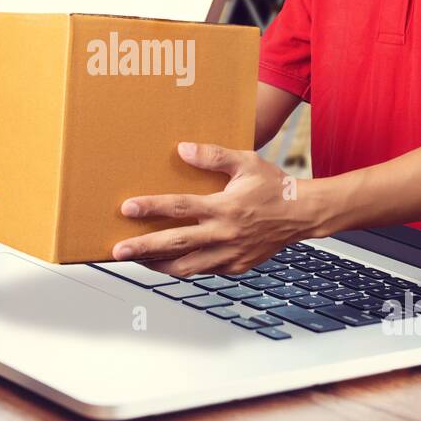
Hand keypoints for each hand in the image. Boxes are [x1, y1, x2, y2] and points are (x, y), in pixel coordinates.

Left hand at [112, 141, 320, 275]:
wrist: (303, 214)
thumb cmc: (274, 186)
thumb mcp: (245, 163)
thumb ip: (213, 156)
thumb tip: (182, 149)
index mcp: (224, 207)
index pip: (179, 208)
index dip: (151, 208)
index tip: (127, 209)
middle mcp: (224, 234)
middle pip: (175, 244)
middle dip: (143, 248)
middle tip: (117, 251)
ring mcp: (230, 254)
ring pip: (186, 267)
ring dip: (157, 265)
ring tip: (136, 261)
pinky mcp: (235, 266)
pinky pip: (203, 271)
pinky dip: (183, 268)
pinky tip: (167, 263)